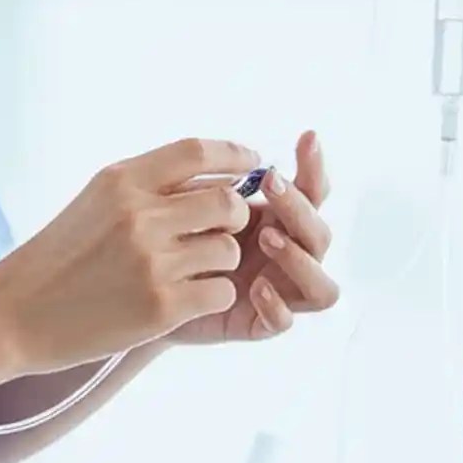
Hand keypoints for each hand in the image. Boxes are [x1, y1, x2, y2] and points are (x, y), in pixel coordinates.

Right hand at [0, 138, 258, 374]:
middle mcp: (138, 216)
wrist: (14, 316)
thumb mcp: (94, 203)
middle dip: (234, 217)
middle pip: (226, 201)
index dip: (235, 155)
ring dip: (220, 262)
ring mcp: (151, 262)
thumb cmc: (57, 259)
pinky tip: (184, 299)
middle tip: (222, 231)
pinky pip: (221, 291)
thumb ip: (149, 186)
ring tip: (189, 272)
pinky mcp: (160, 307)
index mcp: (120, 182)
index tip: (253, 163)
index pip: (196, 151)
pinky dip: (211, 295)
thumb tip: (219, 175)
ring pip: (229, 250)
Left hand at [166, 131, 338, 343]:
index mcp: (277, 220)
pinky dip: (276, 305)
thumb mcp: (189, 205)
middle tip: (269, 186)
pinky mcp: (260, 324)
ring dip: (298, 258)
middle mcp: (288, 255)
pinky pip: (286, 321)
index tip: (305, 138)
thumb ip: (215, 185)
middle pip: (318, 234)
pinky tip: (256, 288)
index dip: (314, 166)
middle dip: (298, 208)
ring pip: (321, 285)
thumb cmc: (170, 242)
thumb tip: (241, 159)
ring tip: (266, 237)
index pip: (310, 192)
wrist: (141, 292)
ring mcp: (279, 292)